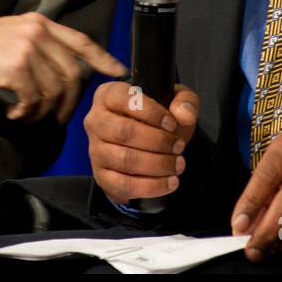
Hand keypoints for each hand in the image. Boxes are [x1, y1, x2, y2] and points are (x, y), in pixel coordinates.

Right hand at [0, 12, 126, 123]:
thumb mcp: (14, 32)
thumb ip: (39, 44)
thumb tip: (64, 72)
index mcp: (41, 23)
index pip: (82, 41)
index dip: (103, 58)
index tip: (119, 73)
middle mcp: (39, 32)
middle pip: (72, 74)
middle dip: (70, 102)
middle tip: (59, 119)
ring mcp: (28, 49)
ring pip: (53, 91)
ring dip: (42, 112)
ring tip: (27, 117)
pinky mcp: (15, 68)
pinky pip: (34, 100)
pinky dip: (26, 114)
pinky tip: (14, 115)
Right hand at [85, 82, 198, 202]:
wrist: (152, 145)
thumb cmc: (159, 118)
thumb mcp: (175, 101)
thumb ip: (185, 101)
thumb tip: (184, 115)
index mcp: (108, 95)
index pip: (125, 99)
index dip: (152, 113)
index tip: (173, 124)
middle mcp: (95, 121)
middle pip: (123, 132)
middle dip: (158, 142)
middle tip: (178, 146)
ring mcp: (95, 150)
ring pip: (124, 160)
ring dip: (157, 165)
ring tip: (178, 164)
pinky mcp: (100, 175)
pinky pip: (122, 184)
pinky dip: (150, 186)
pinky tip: (169, 182)